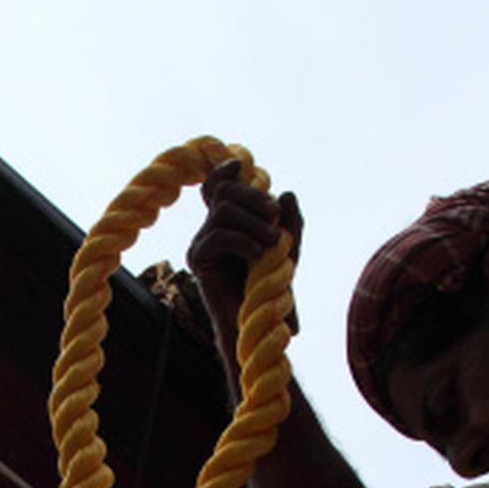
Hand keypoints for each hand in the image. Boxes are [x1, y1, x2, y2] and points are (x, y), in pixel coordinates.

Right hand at [187, 159, 302, 348]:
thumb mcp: (288, 248)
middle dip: (254, 198)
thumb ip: (290, 222)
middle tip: (275, 218)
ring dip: (254, 222)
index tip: (240, 165)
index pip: (217, 185)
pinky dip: (242, 240)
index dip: (225, 170)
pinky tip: (256, 254)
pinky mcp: (198, 260)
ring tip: (272, 243)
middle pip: (224, 190)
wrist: (254, 322)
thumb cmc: (270, 286)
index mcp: (228, 220)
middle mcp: (210, 228)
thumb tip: (286, 193)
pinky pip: (218, 235)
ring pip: (223, 210)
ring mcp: (201, 243)